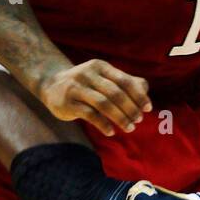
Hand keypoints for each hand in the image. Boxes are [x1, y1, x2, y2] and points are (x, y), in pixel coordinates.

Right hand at [37, 60, 151, 136]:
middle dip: (130, 109)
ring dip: (120, 118)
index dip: (138, 95)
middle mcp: (88, 74)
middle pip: (115, 93)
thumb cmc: (86, 84)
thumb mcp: (103, 79)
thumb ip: (125, 82)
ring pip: (103, 104)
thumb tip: (145, 89)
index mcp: (100, 67)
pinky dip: (103, 124)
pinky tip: (111, 131)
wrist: (51, 85)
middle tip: (138, 120)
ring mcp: (76, 88)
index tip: (148, 108)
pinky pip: (90, 115)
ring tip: (129, 128)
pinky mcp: (68, 103)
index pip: (124, 81)